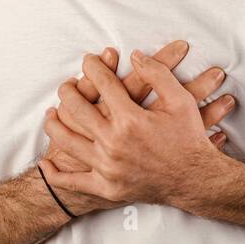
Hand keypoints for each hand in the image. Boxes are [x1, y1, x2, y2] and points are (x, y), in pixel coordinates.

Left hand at [39, 48, 234, 207]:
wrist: (197, 180)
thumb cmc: (189, 138)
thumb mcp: (180, 100)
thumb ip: (157, 73)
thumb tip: (134, 55)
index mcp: (130, 118)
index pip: (102, 83)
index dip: (93, 66)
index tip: (88, 60)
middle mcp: (114, 142)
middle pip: (77, 109)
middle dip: (68, 91)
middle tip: (66, 85)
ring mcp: (108, 167)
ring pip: (68, 142)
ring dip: (54, 125)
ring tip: (51, 114)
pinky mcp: (108, 187)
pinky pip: (74, 183)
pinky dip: (56, 175)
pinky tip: (47, 165)